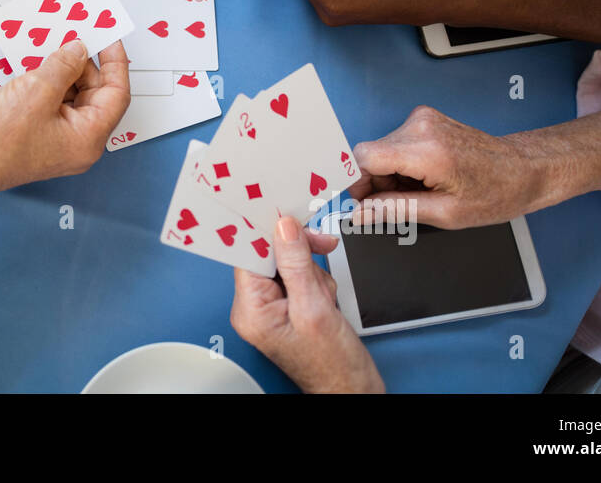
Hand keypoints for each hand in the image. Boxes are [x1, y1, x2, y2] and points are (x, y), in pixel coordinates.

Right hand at [0, 40, 129, 196]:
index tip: (109, 37)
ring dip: (66, 71)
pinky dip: (50, 83)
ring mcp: (58, 142)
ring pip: (73, 98)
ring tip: (54, 45)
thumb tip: (79, 49)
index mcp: (88, 139)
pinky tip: (38, 64)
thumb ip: (64, 65)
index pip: (116, 94)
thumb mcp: (36, 90)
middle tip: (75, 35)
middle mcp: (79, 144)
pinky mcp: (39, 137)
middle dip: (86, 64)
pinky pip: (54, 104)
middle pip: (96, 95)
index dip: (115, 62)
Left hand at [231, 215, 382, 392]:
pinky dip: (317, 282)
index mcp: (250, 309)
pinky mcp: (287, 305)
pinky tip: (325, 299)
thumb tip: (284, 227)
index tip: (285, 212)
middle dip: (300, 255)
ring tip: (325, 297)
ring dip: (313, 272)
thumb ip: (297, 264)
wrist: (352, 388)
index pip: (249, 253)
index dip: (268, 231)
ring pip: (289, 262)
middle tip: (322, 246)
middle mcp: (254, 307)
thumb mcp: (315, 309)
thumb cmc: (333, 364)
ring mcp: (271, 306)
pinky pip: (299, 276)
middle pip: (270, 254)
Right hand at [349, 105, 544, 229]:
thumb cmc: (496, 193)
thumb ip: (395, 210)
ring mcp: (423, 119)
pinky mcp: (425, 119)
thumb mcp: (445, 213)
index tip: (360, 201)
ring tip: (421, 191)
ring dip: (390, 175)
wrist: (523, 170)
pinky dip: (402, 164)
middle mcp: (421, 127)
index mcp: (427, 150)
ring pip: (381, 150)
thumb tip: (361, 213)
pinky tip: (425, 177)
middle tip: (401, 203)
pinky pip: (395, 144)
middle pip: (371, 155)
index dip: (357, 183)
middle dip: (377, 183)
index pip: (364, 157)